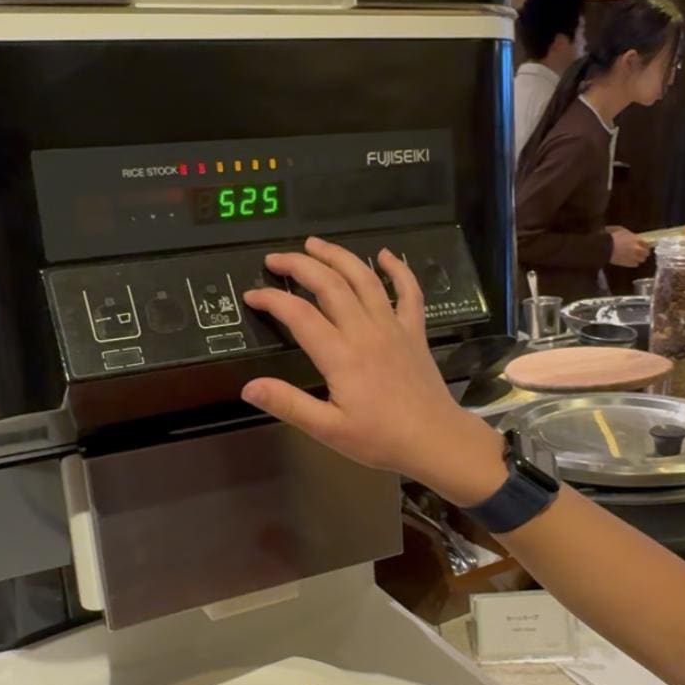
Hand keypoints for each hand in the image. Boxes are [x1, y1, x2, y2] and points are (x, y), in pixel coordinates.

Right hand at [242, 240, 505, 506]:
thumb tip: (249, 387)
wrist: (435, 439)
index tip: (251, 295)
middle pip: (330, 284)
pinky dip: (399, 269)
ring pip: (364, 278)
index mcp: (341, 355)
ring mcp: (393, 327)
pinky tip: (386, 254)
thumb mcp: (329, 429)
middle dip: (299, 265)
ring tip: (314, 244)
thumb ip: (288, 404)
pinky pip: (409, 291)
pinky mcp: (414, 331)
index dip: (272, 299)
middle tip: (275, 259)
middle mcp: (366, 331)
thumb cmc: (380, 438)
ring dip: (338, 256)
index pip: (299, 314)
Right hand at [608, 225, 648, 270]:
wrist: (604, 247)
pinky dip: (634, 262)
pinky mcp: (628, 264)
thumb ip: (629, 234)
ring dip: (639, 258)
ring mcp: (633, 257)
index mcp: (636, 239)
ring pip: (642, 260)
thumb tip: (632, 235)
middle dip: (644, 252)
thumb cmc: (611, 236)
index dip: (645, 245)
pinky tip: (630, 260)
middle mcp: (637, 249)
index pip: (646, 244)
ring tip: (635, 257)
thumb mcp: (620, 230)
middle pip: (646, 253)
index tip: (643, 245)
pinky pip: (635, 264)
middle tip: (641, 252)